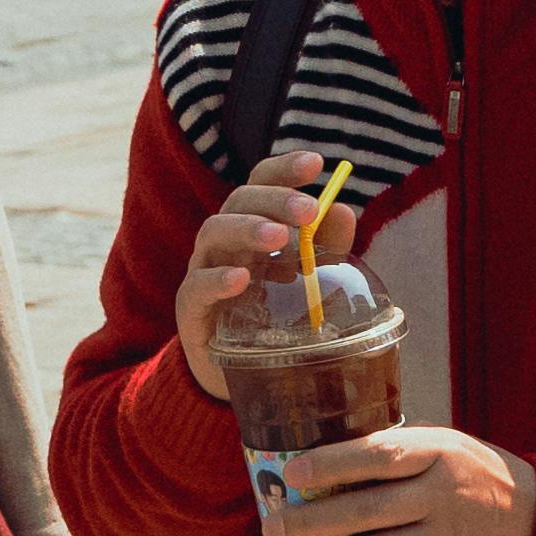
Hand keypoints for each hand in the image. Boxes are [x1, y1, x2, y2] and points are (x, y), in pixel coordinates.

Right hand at [170, 149, 337, 398]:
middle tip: (308, 210)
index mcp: (251, 225)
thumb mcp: (303, 279)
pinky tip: (241, 279)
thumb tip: (344, 212)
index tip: (316, 164)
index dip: (284, 169)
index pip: (261, 184)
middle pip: (239, 201)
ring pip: (213, 233)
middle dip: (274, 200)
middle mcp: (224, 241)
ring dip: (247, 228)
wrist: (232, 372)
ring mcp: (203, 271)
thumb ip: (324, 247)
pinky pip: (197, 286)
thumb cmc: (270, 314)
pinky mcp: (191, 308)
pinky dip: (217, 279)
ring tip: (278, 238)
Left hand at [261, 425, 535, 535]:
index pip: (380, 456)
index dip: (334, 463)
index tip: (292, 470)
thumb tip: (321, 455)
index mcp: (437, 454)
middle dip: (313, 523)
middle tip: (271, 530)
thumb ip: (398, 449)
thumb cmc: (477, 476)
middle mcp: (439, 498)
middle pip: (367, 512)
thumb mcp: (447, 444)